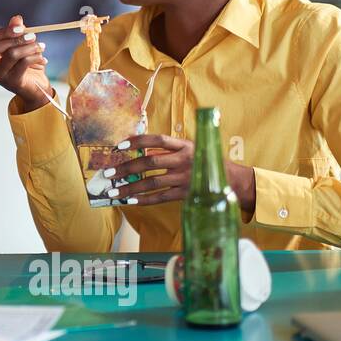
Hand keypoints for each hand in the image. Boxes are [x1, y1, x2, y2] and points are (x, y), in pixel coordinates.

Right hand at [0, 14, 52, 110]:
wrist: (33, 87)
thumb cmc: (22, 63)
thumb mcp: (17, 45)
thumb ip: (14, 31)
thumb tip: (17, 18)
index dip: (3, 31)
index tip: (21, 27)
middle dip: (15, 39)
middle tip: (32, 36)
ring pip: (11, 54)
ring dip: (29, 47)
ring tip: (41, 46)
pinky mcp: (11, 82)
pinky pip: (24, 63)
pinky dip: (36, 57)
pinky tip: (43, 58)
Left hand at [103, 134, 256, 212]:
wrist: (232, 181)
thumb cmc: (204, 162)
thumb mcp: (191, 149)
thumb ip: (169, 149)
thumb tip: (140, 151)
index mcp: (184, 145)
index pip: (157, 139)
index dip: (137, 141)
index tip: (118, 146)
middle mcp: (184, 160)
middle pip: (149, 163)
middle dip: (125, 168)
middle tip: (107, 174)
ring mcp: (185, 178)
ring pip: (151, 183)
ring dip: (130, 188)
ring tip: (113, 191)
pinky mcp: (186, 194)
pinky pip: (161, 197)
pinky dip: (144, 200)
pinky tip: (130, 201)